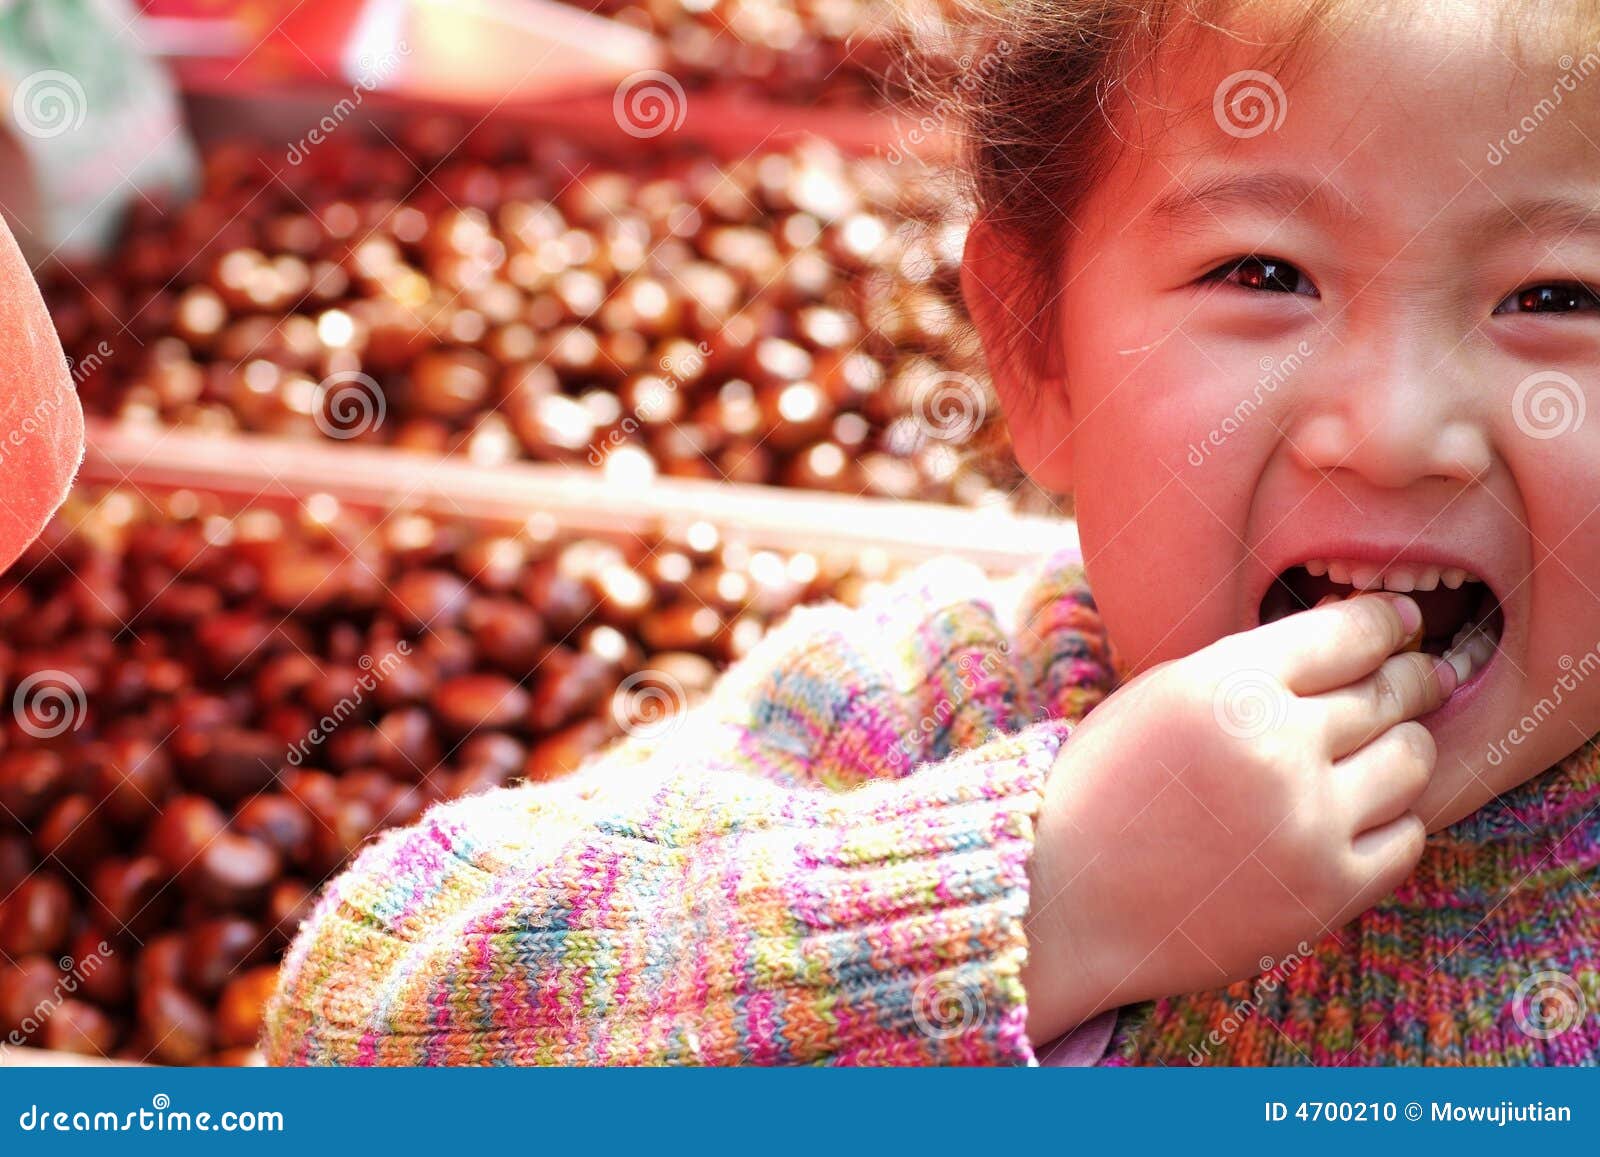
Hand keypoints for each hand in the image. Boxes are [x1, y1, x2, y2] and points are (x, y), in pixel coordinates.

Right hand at [1021, 593, 1452, 1043]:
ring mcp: (1307, 824)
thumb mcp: (1163, 695)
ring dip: (1403, 748)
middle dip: (1412, 679)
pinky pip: (1407, 837)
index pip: (1353, 633)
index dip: (1392, 623)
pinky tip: (1357, 813)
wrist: (1067, 902)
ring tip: (1378, 751)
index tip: (1405, 625)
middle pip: (1392, 692)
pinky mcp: (1327, 892)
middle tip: (1420, 677)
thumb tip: (1350, 635)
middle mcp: (1276, 748)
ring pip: (1412, 760)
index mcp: (1227, 687)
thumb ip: (1251, 667)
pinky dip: (1392, 820)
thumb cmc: (1108, 788)